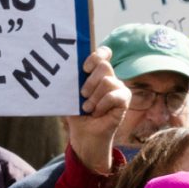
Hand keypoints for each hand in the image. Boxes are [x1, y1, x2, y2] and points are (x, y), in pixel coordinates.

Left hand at [67, 46, 128, 175]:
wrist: (84, 134)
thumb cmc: (76, 113)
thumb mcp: (71, 95)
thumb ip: (72, 82)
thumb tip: (63, 70)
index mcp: (96, 73)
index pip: (103, 53)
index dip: (95, 56)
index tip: (84, 69)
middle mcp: (109, 77)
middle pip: (104, 65)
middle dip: (89, 81)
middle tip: (82, 95)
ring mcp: (118, 87)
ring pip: (108, 81)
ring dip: (94, 97)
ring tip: (87, 108)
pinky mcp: (125, 100)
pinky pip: (115, 95)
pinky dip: (102, 104)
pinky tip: (97, 112)